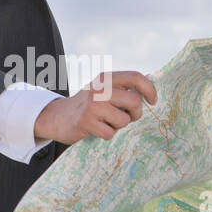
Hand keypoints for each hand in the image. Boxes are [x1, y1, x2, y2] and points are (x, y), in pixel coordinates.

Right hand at [34, 70, 157, 144]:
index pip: (135, 77)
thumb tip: (150, 81)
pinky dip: (107, 134)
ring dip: (119, 125)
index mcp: (105, 78)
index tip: (153, 101)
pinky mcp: (86, 122)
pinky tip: (97, 129)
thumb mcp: (103, 89)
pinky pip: (110, 133)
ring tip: (107, 122)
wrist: (58, 117)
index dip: (150, 89)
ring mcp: (92, 105)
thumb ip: (123, 87)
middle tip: (128, 116)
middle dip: (136, 113)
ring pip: (124, 120)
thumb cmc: (88, 105)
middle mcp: (99, 88)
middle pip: (134, 102)